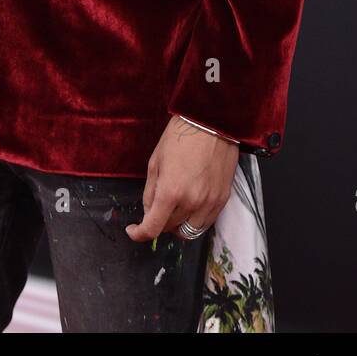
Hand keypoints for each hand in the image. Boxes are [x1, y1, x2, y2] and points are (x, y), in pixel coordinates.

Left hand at [125, 115, 238, 242]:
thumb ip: (150, 191)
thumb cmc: (180, 136)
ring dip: (177, 225)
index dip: (139, 234)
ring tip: (173, 209)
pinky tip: (189, 206)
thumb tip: (149, 212)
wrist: (211, 122)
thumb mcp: (155, 161)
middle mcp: (191, 203)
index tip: (134, 230)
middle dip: (158, 222)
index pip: (152, 229)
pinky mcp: (222, 199)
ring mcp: (209, 203)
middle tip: (155, 208)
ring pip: (189, 232)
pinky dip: (194, 220)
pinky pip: (206, 223)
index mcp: (170, 192)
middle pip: (170, 229)